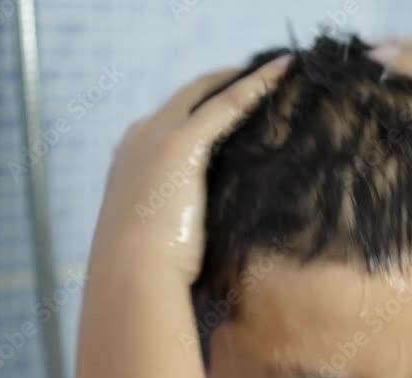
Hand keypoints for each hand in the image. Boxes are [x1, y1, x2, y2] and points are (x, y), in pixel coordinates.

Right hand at [89, 55, 291, 284]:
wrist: (131, 274)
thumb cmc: (148, 270)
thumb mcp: (158, 236)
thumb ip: (176, 218)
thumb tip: (200, 236)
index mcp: (129, 159)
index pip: (169, 121)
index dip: (199, 109)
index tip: (226, 105)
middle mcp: (139, 138)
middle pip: (186, 97)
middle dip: (220, 83)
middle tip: (257, 74)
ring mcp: (157, 137)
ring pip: (208, 93)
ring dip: (242, 79)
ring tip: (275, 69)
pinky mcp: (182, 143)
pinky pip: (228, 104)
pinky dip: (256, 85)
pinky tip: (281, 73)